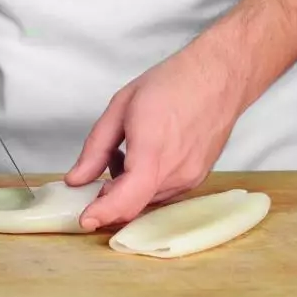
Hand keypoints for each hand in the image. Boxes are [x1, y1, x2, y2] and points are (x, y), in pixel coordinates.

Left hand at [64, 46, 245, 229]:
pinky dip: (145, 183)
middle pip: (133, 204)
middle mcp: (175, 170)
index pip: (126, 199)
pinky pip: (163, 192)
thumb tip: (76, 179)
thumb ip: (95, 148)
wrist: (219, 76)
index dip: (102, 214)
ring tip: (125, 151)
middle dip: (109, 195)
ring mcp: (190, 177)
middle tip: (102, 164)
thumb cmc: (172, 84)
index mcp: (152, 149)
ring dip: (128, 187)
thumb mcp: (120, 107)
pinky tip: (145, 156)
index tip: (84, 220)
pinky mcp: (198, 178)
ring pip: (147, 200)